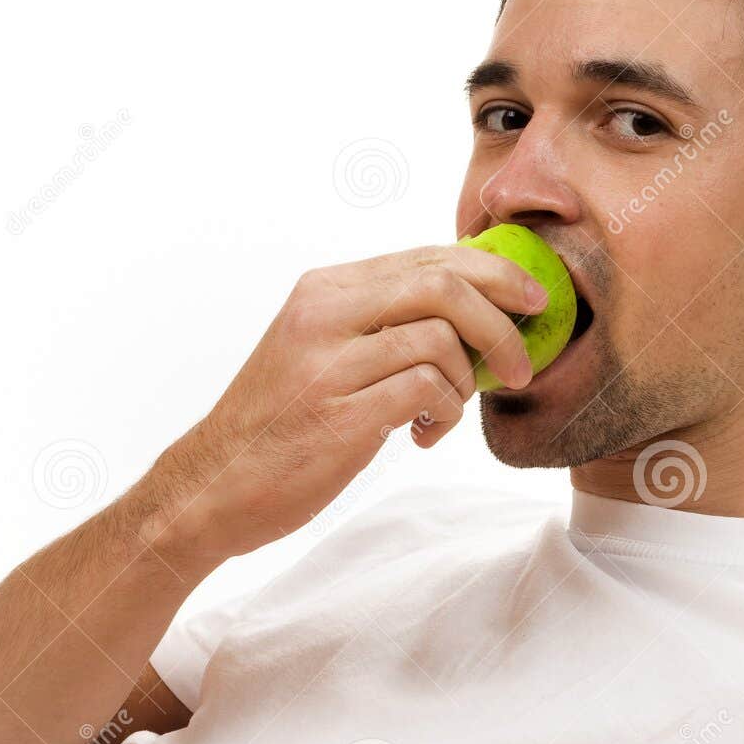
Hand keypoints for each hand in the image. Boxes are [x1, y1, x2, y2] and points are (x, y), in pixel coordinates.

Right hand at [143, 244, 545, 562]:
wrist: (213, 486)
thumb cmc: (277, 427)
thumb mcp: (320, 354)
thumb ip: (379, 325)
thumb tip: (467, 311)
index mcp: (324, 291)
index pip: (428, 257)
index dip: (493, 272)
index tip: (530, 300)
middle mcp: (324, 314)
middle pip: (444, 283)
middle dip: (502, 321)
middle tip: (521, 363)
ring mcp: (330, 363)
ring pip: (441, 338)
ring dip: (465, 381)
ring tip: (444, 414)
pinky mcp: (340, 414)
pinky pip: (427, 390)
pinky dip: (445, 413)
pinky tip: (422, 435)